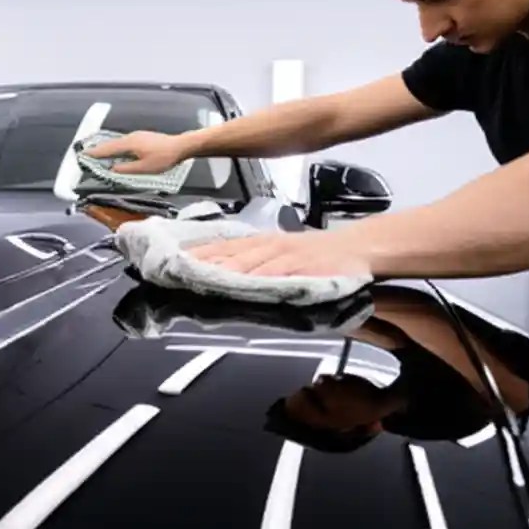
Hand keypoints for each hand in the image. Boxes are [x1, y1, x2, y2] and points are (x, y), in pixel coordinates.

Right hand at [81, 130, 188, 174]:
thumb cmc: (164, 157)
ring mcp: (138, 136)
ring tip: (100, 154)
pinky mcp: (143, 138)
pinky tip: (118, 152)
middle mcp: (131, 137)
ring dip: (108, 148)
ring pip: (118, 142)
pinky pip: (125, 142)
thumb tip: (113, 170)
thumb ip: (126, 169)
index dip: (95, 153)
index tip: (84, 155)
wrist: (181, 147)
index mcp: (129, 144)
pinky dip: (117, 147)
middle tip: (88, 154)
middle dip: (99, 149)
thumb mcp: (144, 169)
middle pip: (111, 143)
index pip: (108, 149)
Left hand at [187, 230, 373, 278]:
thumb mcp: (282, 254)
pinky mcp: (301, 267)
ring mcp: (284, 255)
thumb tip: (225, 278)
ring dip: (221, 272)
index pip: (222, 247)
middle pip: (227, 255)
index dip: (196, 254)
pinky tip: (240, 285)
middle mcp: (268, 246)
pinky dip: (256, 279)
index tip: (171, 262)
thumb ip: (255, 265)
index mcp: (261, 242)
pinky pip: (274, 273)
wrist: (356, 247)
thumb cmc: (319, 255)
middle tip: (175, 272)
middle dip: (200, 264)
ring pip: (246, 263)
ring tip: (198, 280)